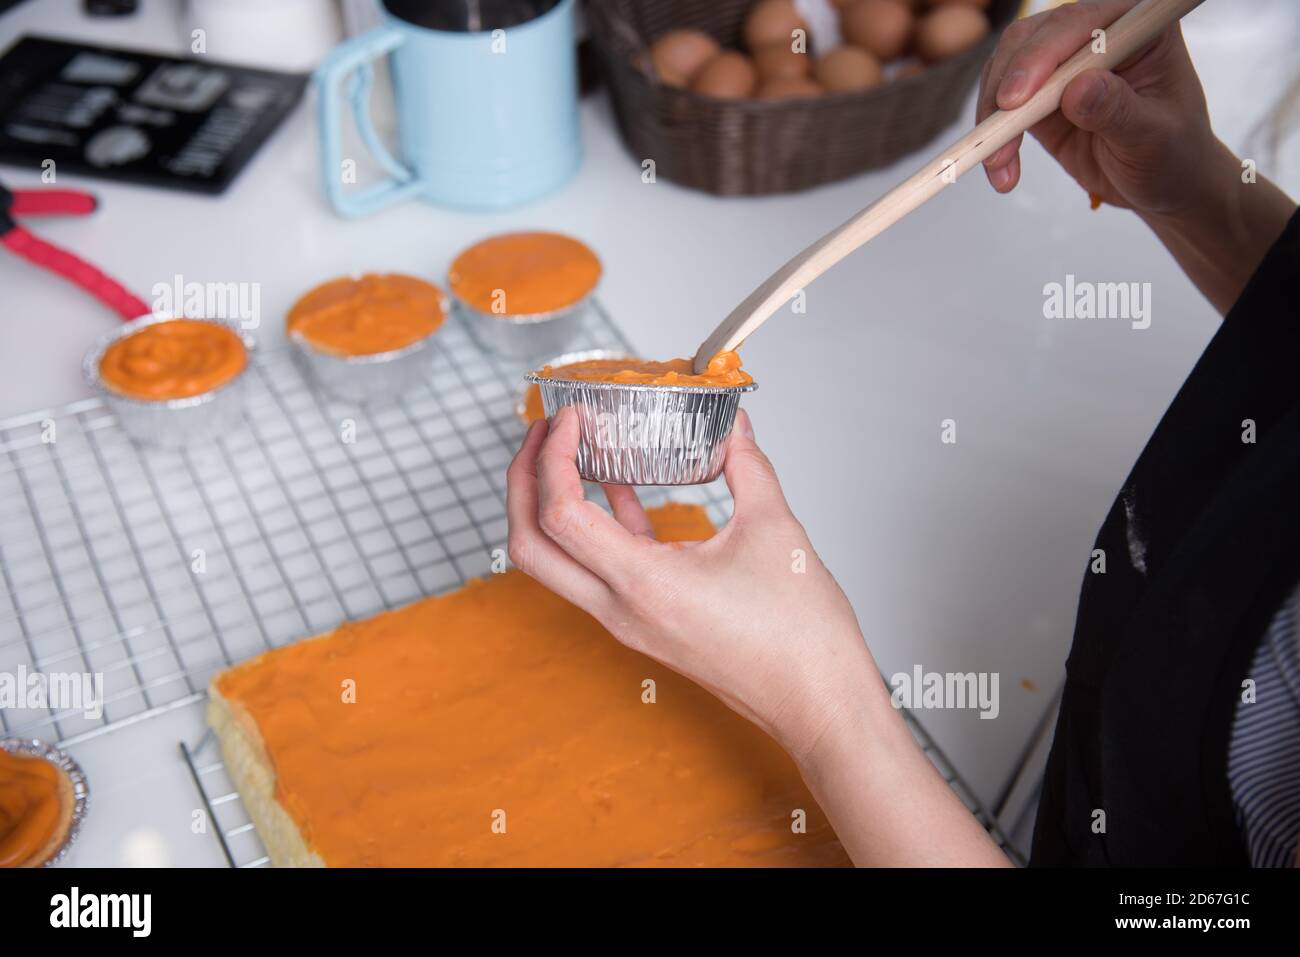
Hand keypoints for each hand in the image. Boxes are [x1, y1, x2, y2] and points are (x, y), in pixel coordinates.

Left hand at [505, 407, 871, 762]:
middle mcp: (622, 610)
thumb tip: (731, 425)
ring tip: (569, 451)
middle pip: (530, 547)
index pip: (561, 515)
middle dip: (523, 483)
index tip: (572, 417)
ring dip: (549, 505)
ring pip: (556, 562)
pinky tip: (616, 485)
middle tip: (544, 433)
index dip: (554, 458)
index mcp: (644, 586)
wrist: (818, 701)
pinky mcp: (645, 621)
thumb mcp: (774, 528)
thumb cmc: (800, 638)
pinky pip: (599, 568)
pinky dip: (595, 523)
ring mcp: (629, 620)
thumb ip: (746, 465)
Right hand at [979, 0, 1295, 313]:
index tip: (1015, 100)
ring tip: (998, 166)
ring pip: (1006, 70)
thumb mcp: (1153, 137)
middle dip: (1005, 89)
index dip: (1041, 56)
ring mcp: (1064, 63)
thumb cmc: (1173, 154)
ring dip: (993, 119)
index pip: (1079, 25)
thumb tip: (1079, 88)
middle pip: (1031, 40)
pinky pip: (1000, 106)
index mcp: (1138, 28)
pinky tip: (1001, 169)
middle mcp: (1097, 34)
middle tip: (994, 138)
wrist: (1162, 182)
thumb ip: (1117, 110)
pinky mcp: (1040, 94)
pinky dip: (994, 137)